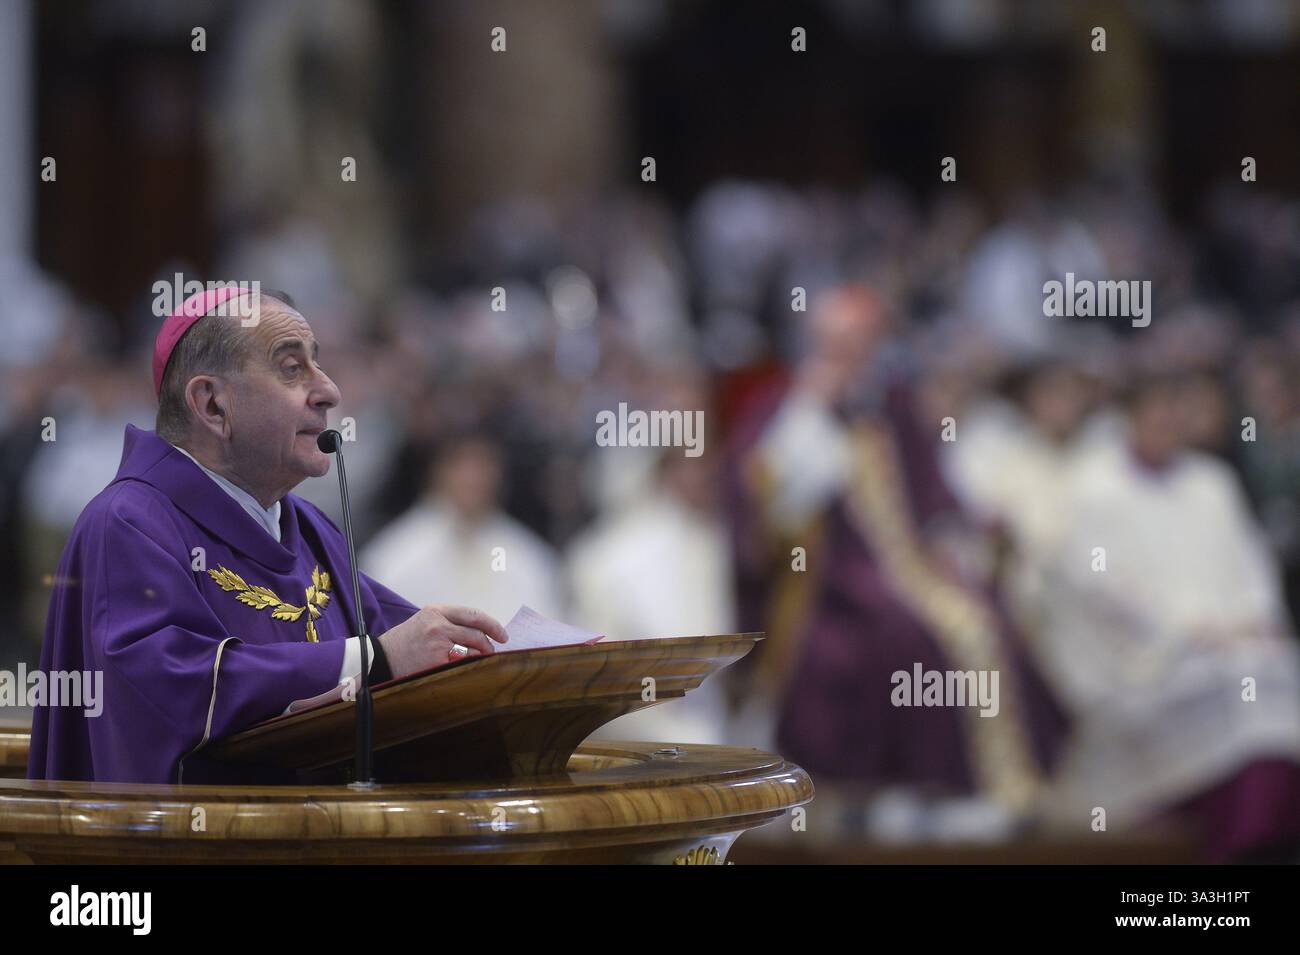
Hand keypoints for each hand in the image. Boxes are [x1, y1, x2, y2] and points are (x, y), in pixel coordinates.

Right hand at [377, 605, 508, 678]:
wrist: (379, 658)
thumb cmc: (404, 642)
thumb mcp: (424, 621)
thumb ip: (449, 622)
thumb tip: (479, 632)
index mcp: (436, 611)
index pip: (474, 614)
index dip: (492, 625)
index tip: (502, 635)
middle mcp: (438, 624)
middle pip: (477, 633)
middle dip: (488, 645)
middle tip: (491, 653)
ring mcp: (438, 643)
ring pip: (473, 649)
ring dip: (480, 657)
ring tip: (477, 662)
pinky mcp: (436, 661)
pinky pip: (462, 664)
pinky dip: (468, 667)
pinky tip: (465, 670)